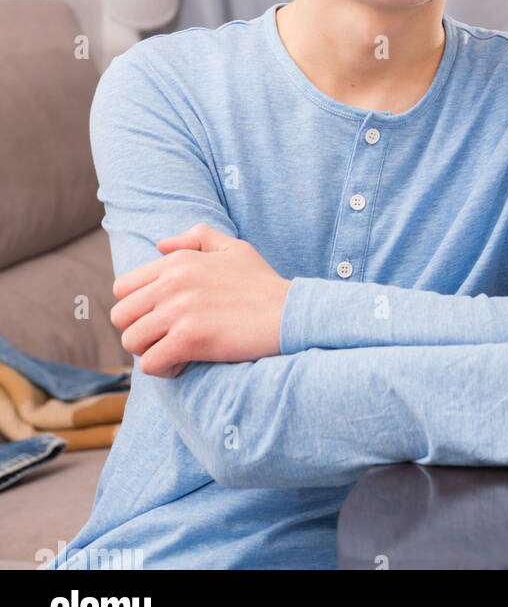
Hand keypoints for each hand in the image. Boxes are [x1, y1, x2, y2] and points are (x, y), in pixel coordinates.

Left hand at [110, 223, 290, 376]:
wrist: (289, 312)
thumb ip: (197, 237)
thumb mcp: (234, 247)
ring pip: (131, 341)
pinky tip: (187, 363)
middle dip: (139, 330)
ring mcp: (179, 310)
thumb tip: (160, 245)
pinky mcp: (189, 338)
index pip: (123, 288)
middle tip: (165, 337)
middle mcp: (172, 283)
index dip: (136, 308)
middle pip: (120, 316)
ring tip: (176, 351)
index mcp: (177, 261)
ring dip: (150, 351)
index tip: (160, 318)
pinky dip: (165, 369)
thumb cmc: (262, 283)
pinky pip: (151, 363)